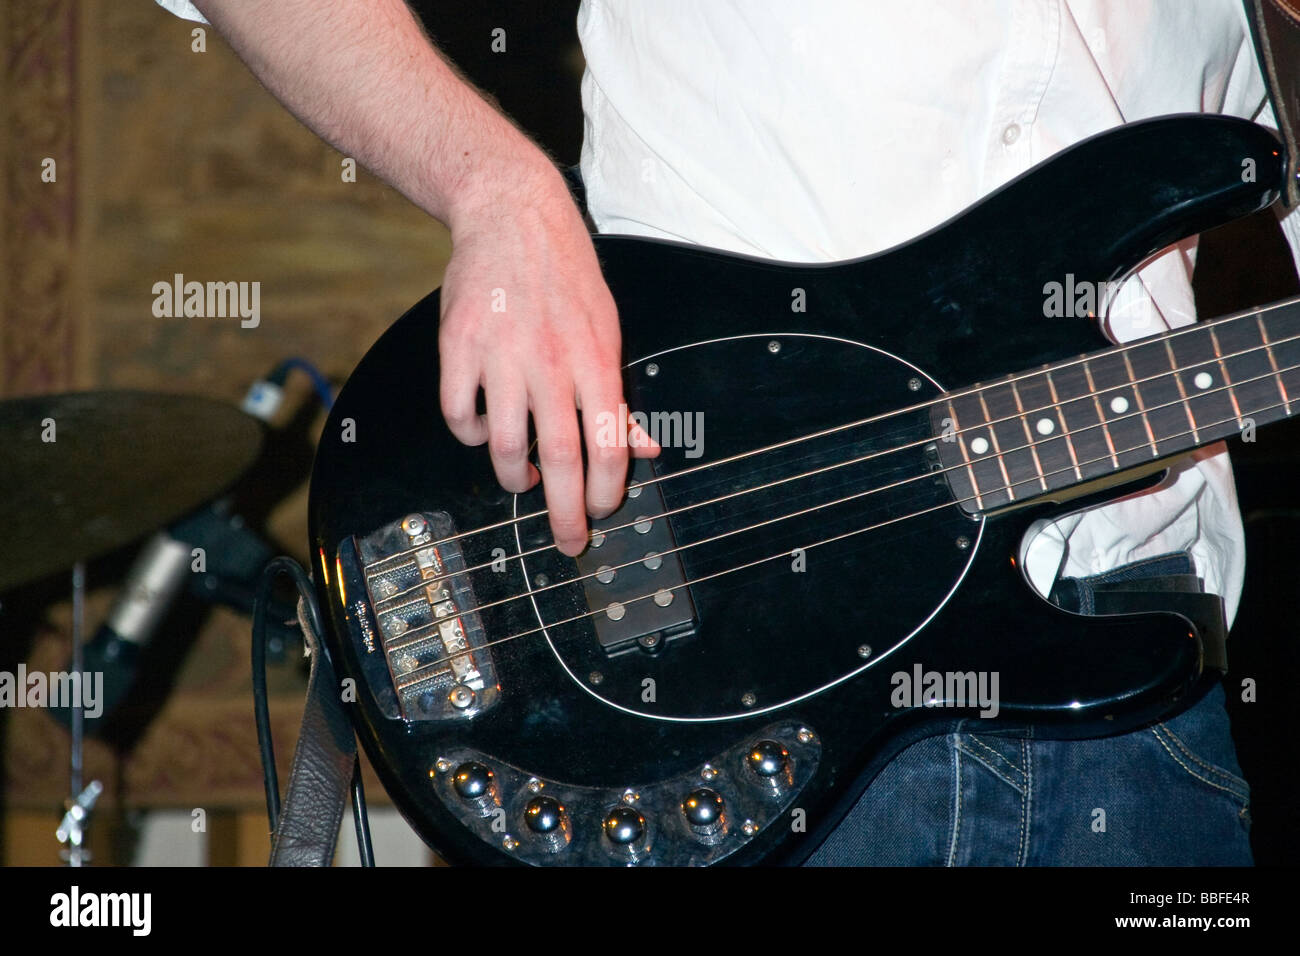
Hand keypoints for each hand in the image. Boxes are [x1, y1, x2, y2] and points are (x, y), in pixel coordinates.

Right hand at [438, 166, 658, 555]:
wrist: (513, 216)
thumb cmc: (568, 277)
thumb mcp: (610, 329)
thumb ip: (620, 395)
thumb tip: (646, 447)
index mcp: (596, 361)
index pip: (609, 446)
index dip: (607, 492)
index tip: (602, 511)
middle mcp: (551, 362)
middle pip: (562, 458)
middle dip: (566, 513)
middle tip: (567, 542)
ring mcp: (500, 355)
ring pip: (506, 446)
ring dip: (516, 478)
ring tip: (525, 481)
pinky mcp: (458, 346)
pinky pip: (459, 414)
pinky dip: (471, 435)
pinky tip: (483, 431)